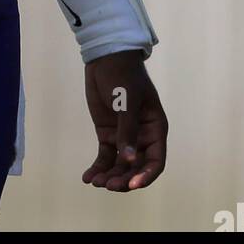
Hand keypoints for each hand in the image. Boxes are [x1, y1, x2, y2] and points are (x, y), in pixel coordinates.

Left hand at [82, 50, 167, 189]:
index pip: (155, 161)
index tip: (131, 184)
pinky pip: (105, 156)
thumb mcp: (127, 101)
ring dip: (109, 176)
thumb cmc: (123, 76)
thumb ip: (127, 130)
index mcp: (155, 129)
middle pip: (136, 167)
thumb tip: (129, 160)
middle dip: (124, 179)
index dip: (145, 175)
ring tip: (95, 182)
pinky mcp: (107, 134)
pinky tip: (88, 177)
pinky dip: (98, 168)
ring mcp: (124, 137)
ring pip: (120, 165)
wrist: (104, 58)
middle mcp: (142, 137)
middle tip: (108, 185)